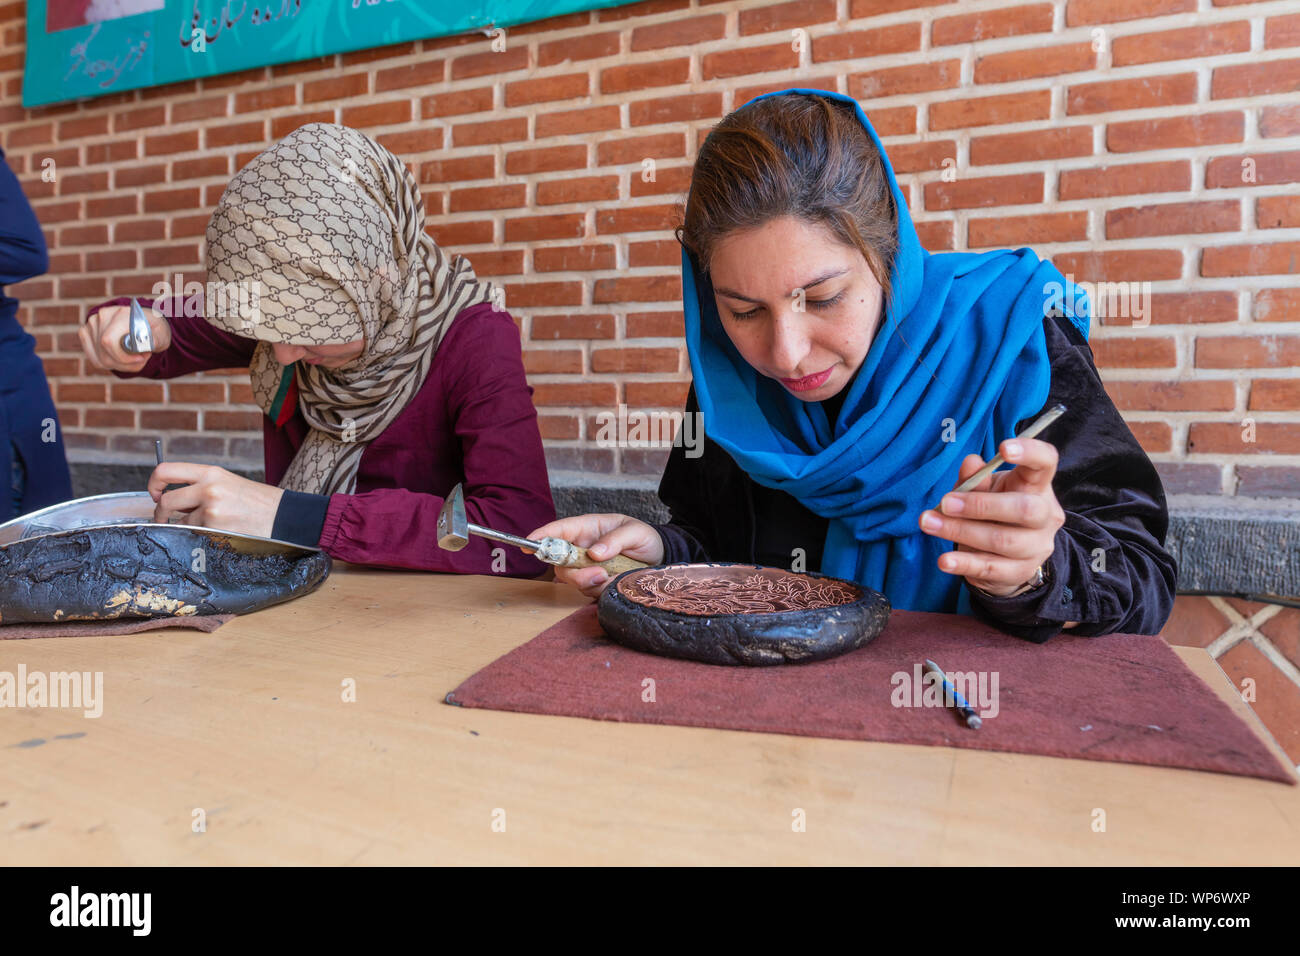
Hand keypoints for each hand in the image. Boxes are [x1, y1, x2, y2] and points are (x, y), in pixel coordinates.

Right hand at [79, 302, 171, 371]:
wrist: (143, 322)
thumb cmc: (153, 329)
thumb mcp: (162, 334)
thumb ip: (156, 339)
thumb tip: (148, 343)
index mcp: (121, 313)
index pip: (108, 341)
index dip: (123, 357)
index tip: (141, 358)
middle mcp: (102, 316)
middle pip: (104, 353)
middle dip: (125, 363)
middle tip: (141, 358)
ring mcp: (91, 324)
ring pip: (100, 359)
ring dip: (120, 365)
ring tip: (133, 357)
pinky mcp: (85, 333)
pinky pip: (95, 359)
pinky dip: (110, 364)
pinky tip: (121, 358)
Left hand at [149, 462, 284, 538]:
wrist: (282, 515)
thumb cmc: (257, 501)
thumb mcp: (228, 482)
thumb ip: (201, 486)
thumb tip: (174, 499)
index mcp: (211, 472)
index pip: (166, 470)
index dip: (153, 483)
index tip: (155, 494)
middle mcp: (208, 487)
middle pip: (166, 500)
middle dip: (160, 514)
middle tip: (164, 520)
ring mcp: (211, 508)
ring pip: (180, 521)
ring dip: (186, 526)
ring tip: (206, 525)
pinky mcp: (215, 527)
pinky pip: (195, 533)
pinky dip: (200, 535)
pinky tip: (217, 531)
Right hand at [524, 513, 664, 598]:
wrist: (660, 558)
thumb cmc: (645, 538)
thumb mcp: (636, 532)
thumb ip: (616, 540)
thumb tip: (594, 553)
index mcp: (588, 528)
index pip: (559, 530)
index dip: (541, 536)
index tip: (528, 544)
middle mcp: (582, 548)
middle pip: (560, 563)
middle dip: (575, 573)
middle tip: (599, 574)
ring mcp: (587, 567)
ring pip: (573, 580)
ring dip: (590, 583)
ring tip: (613, 576)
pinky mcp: (595, 583)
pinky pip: (588, 591)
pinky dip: (600, 591)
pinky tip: (616, 582)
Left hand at [918, 437, 1064, 597]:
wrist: (1007, 558)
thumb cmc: (994, 513)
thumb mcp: (984, 490)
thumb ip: (976, 478)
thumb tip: (970, 462)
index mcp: (1037, 486)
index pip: (1046, 462)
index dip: (1030, 452)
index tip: (1003, 447)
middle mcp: (1045, 516)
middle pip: (1026, 509)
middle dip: (982, 505)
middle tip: (945, 502)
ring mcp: (1036, 547)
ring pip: (1003, 540)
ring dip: (961, 531)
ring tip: (929, 523)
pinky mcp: (1020, 572)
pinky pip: (991, 568)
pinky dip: (964, 564)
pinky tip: (944, 561)